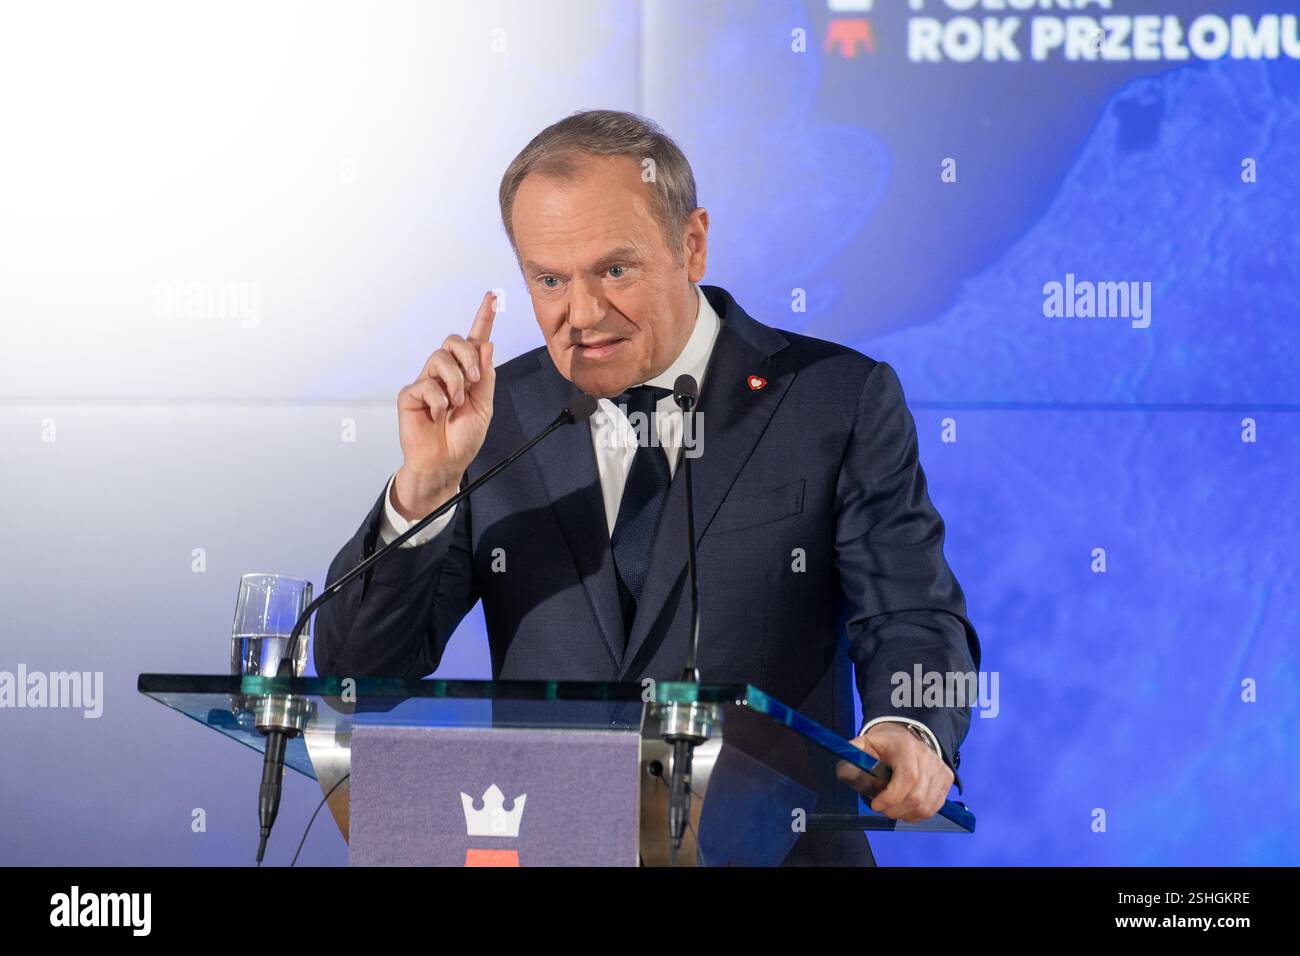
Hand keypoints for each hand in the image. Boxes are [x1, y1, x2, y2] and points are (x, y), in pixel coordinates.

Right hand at [392, 291, 496, 518]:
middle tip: (474, 380)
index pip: (474, 341)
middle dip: (467, 356)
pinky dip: (438, 400)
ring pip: (439, 359)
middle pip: (453, 341)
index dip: (483, 318)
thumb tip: (486, 345)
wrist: (445, 463)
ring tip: (455, 404)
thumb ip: (485, 376)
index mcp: (466, 374)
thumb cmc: (462, 437)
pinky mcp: (410, 394)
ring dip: (455, 382)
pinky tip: (437, 413)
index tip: (492, 297)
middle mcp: (445, 373)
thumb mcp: (484, 406)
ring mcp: (426, 382)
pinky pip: (425, 384)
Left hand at [835, 722, 952, 822]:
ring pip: (927, 806)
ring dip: (905, 814)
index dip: (892, 797)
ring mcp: (940, 768)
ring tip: (892, 808)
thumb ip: (851, 760)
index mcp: (905, 746)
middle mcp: (927, 755)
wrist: (902, 737)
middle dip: (895, 809)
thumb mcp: (861, 747)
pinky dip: (917, 814)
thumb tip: (845, 773)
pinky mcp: (946, 779)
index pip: (908, 776)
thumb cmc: (880, 746)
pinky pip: (934, 807)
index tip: (876, 805)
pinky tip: (905, 809)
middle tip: (881, 809)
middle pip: (918, 796)